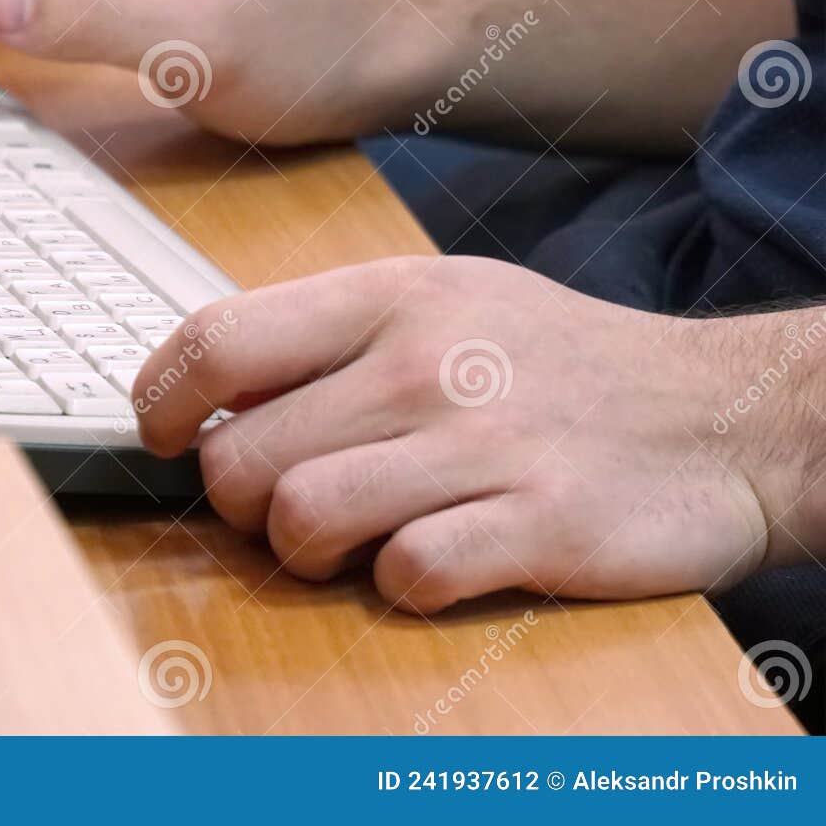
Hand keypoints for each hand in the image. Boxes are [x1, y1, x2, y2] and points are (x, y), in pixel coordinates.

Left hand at [133, 255, 822, 613]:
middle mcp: (426, 359)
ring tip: (355, 537)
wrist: (721, 414)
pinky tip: (437, 558)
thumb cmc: (552, 362)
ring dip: (307, 553)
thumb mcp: (441, 299)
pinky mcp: (538, 523)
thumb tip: (204, 388)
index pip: (218, 340)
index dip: (160, 399)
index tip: (159, 433)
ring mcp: (483, 442)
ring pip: (300, 521)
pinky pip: (402, 578)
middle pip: (239, 458)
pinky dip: (402, 585)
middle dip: (240, 503)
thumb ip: (327, 334)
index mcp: (390, 293)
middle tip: (283, 502)